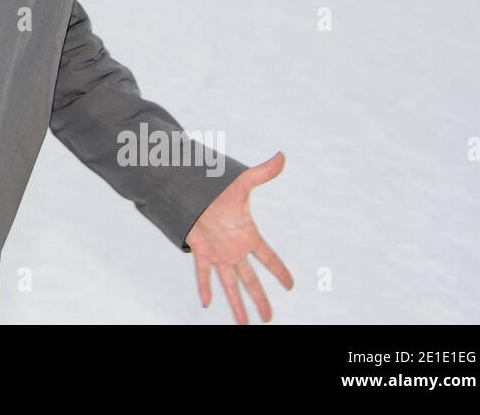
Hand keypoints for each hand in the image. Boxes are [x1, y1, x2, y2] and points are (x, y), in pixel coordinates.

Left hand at [185, 151, 292, 323]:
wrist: (188, 187)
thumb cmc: (216, 185)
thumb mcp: (242, 182)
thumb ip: (262, 172)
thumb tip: (282, 156)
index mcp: (248, 234)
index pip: (268, 257)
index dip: (279, 270)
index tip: (290, 285)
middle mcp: (234, 248)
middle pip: (250, 280)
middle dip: (260, 299)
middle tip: (269, 319)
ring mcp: (218, 252)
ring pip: (230, 284)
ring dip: (237, 304)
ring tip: (245, 324)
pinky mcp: (200, 251)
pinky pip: (203, 273)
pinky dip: (204, 287)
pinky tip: (207, 303)